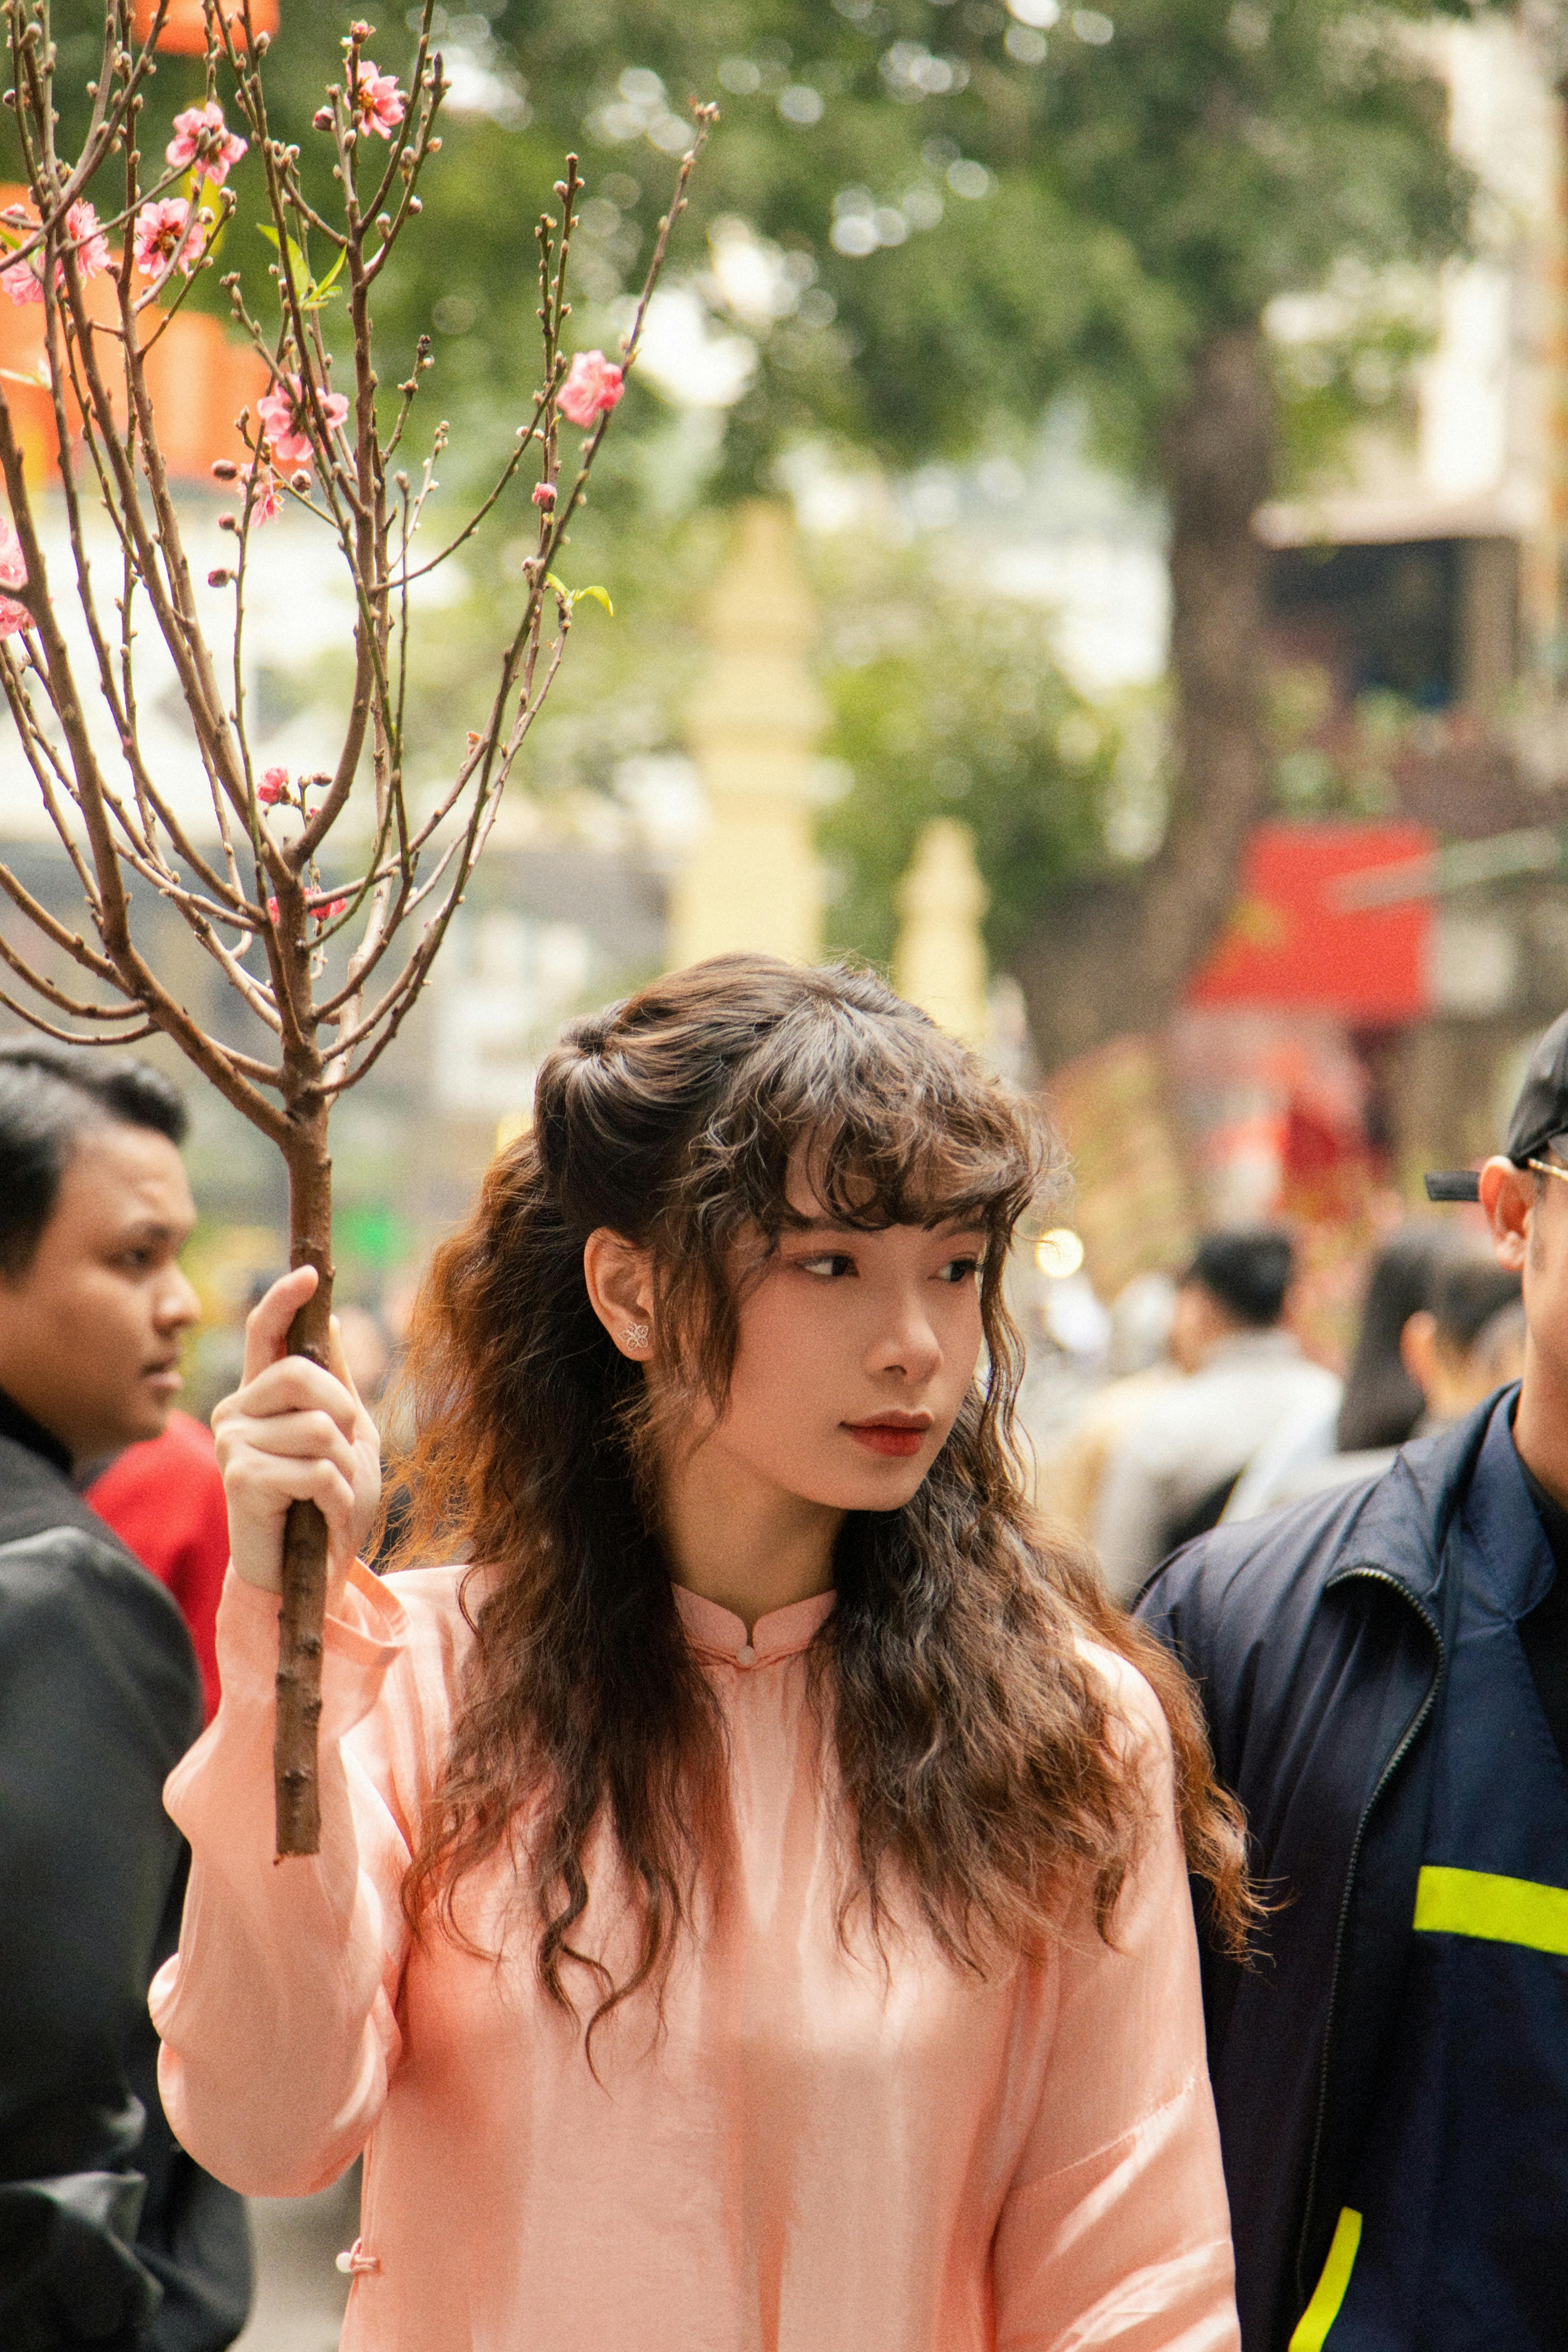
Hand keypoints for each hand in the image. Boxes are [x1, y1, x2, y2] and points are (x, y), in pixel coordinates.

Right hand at [212, 1266, 381, 1599]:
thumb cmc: (328, 1504)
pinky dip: (335, 1497)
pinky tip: (321, 1517)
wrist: (313, 1573)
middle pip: (303, 1375)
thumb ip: (334, 1382)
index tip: (310, 1273)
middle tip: (345, 1455)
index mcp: (261, 1396)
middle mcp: (237, 1412)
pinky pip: (315, 1469)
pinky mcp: (241, 1479)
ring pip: (318, 1427)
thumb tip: (330, 1320)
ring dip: (344, 1468)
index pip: (265, 1333)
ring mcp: (233, 1445)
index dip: (285, 1300)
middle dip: (343, 1415)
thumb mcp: (345, 1435)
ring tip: (329, 1496)